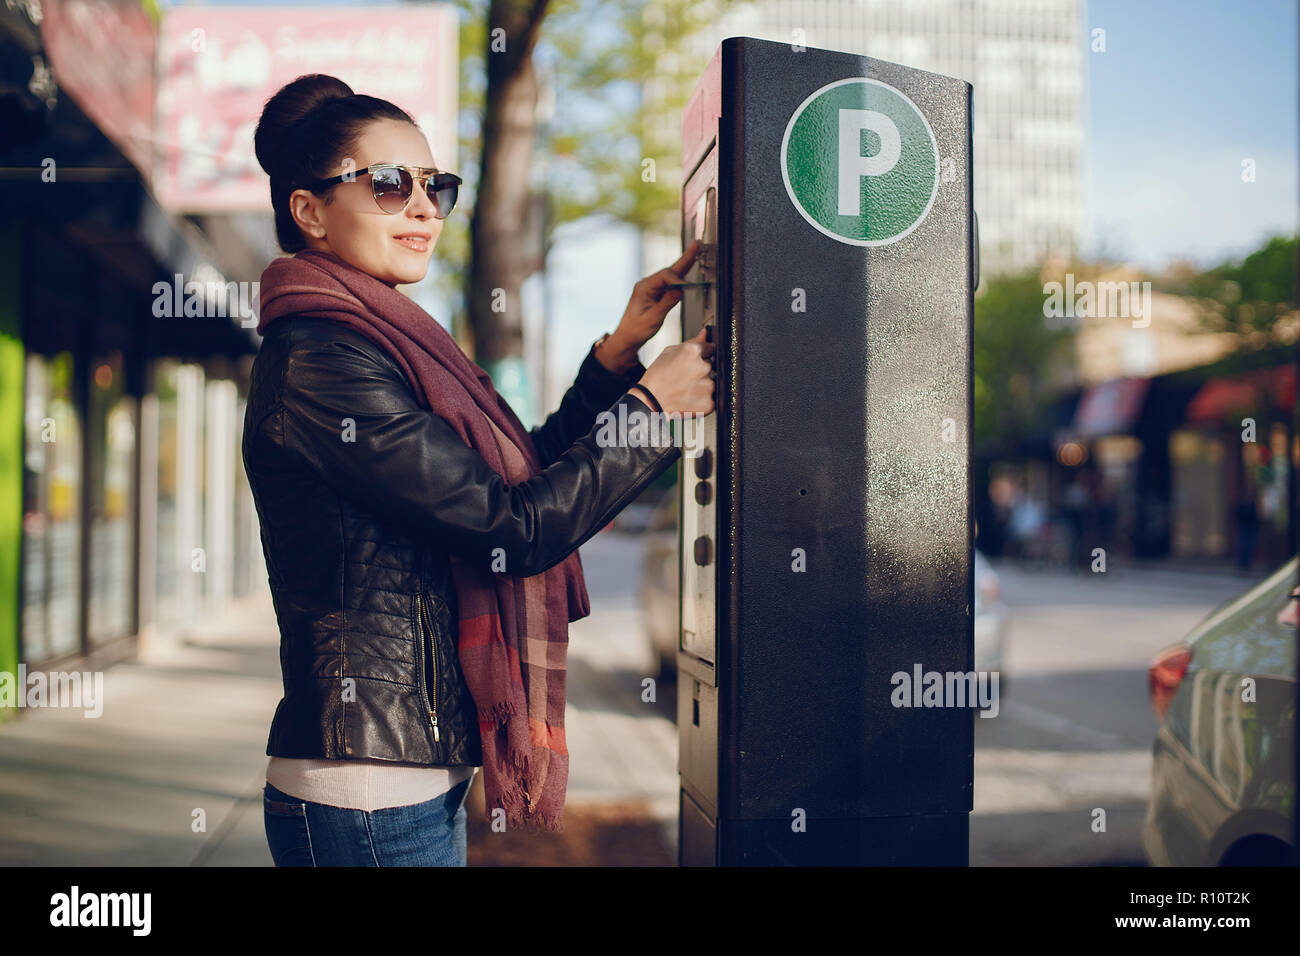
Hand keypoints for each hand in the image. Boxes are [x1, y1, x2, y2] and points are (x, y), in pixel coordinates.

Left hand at [596, 240, 701, 371]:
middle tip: (696, 244)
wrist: (627, 336)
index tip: (688, 288)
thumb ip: (667, 303)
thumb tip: (680, 290)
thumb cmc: (636, 329)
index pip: (665, 276)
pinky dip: (680, 274)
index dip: (678, 280)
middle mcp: (647, 284)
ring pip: (671, 273)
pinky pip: (670, 281)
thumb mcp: (653, 318)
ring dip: (684, 264)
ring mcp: (651, 288)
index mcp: (644, 287)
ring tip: (696, 251)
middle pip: (669, 269)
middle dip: (684, 258)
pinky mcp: (655, 293)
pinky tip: (688, 267)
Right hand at [636, 326, 714, 417]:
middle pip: (712, 365)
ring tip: (686, 388)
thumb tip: (706, 332)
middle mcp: (703, 367)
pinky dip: (702, 399)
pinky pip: (711, 398)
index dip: (701, 355)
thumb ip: (692, 342)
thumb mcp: (670, 352)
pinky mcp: (709, 403)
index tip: (692, 362)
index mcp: (693, 351)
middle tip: (685, 377)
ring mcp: (707, 386)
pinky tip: (688, 398)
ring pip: (712, 382)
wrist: (649, 402)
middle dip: (702, 369)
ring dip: (703, 385)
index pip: (710, 347)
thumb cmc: (657, 377)